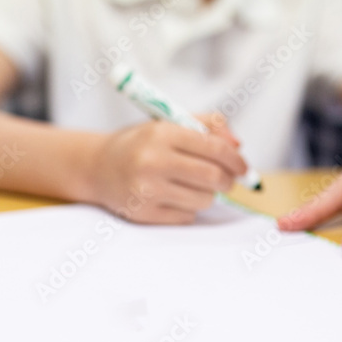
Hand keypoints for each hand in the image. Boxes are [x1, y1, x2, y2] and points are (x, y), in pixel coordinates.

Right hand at [88, 113, 247, 223]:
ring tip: (191, 185)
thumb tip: (237, 145)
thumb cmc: (140, 143)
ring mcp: (147, 190)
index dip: (236, 160)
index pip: (214, 149)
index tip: (244, 167)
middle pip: (212, 177)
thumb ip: (207, 126)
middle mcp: (152, 161)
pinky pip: (187, 217)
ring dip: (206, 195)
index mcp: (161, 133)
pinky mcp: (144, 214)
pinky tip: (173, 197)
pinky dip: (188, 209)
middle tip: (227, 180)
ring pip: (203, 200)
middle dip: (227, 180)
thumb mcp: (168, 124)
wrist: (97, 167)